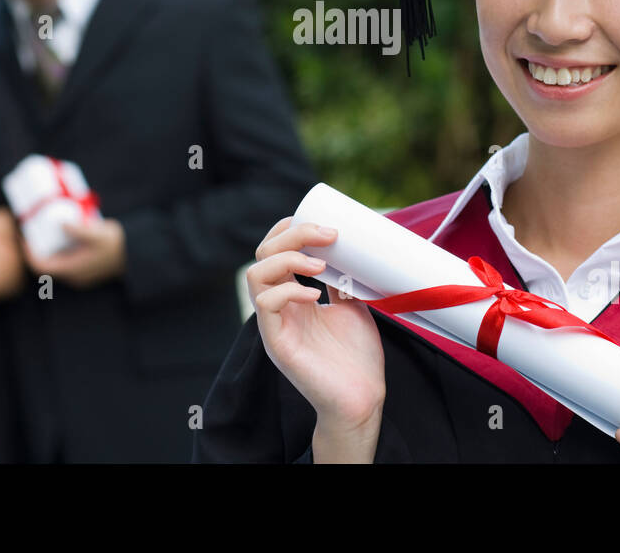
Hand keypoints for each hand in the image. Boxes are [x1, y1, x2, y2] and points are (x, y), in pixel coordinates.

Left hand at [23, 217, 125, 287]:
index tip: (24, 238)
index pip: (41, 267)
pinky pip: (65, 261)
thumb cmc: (117, 245)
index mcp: (72, 270)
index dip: (29, 254)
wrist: (136, 255)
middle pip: (46, 265)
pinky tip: (63, 236)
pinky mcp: (85, 269)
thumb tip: (61, 223)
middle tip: (33, 231)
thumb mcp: (99, 233)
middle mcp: (73, 276)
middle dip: (37, 249)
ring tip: (46, 231)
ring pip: (56, 263)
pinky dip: (60, 250)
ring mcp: (79, 274)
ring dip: (49, 250)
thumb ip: (79, 230)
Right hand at [248, 218, 384, 445]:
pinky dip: (288, 290)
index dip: (288, 229)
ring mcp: (275, 324)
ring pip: (256, 274)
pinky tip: (314, 294)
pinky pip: (266, 305)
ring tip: (320, 265)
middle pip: (264, 254)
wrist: (363, 398)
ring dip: (288, 259)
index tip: (317, 221)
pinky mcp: (277, 343)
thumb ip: (340, 280)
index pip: (273, 251)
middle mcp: (278, 306)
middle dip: (293, 235)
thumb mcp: (350, 305)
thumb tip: (344, 248)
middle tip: (327, 234)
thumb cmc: (356, 356)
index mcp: (292, 295)